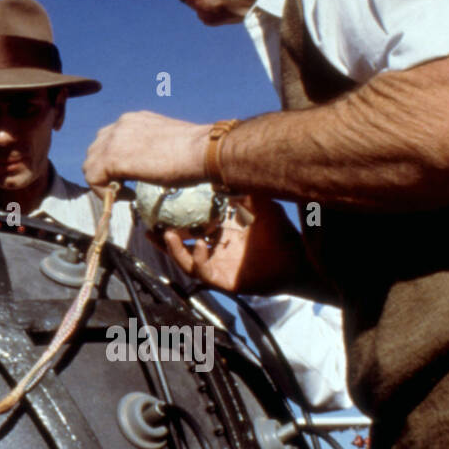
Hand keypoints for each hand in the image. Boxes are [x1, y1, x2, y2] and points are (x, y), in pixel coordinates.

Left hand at [83, 111, 212, 187]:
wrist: (204, 151)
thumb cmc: (197, 151)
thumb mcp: (167, 143)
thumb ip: (150, 148)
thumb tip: (149, 163)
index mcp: (134, 120)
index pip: (110, 138)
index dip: (114, 160)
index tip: (129, 177)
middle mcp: (121, 125)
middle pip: (96, 149)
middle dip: (105, 170)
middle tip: (123, 187)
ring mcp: (114, 139)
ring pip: (91, 164)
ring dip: (103, 181)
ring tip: (122, 194)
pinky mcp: (112, 157)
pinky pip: (93, 177)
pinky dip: (103, 191)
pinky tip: (124, 197)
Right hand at [155, 196, 308, 293]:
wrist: (299, 257)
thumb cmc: (281, 231)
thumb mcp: (259, 204)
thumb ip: (243, 188)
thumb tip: (226, 168)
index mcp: (220, 235)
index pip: (190, 228)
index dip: (174, 220)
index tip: (161, 209)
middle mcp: (215, 251)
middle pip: (181, 246)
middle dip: (164, 238)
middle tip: (149, 226)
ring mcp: (218, 267)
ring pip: (185, 260)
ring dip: (174, 249)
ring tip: (167, 235)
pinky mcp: (223, 280)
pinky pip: (202, 271)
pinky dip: (198, 258)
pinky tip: (202, 245)